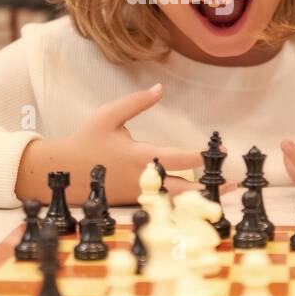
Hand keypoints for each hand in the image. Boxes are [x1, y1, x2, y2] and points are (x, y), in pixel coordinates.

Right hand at [16, 83, 207, 204]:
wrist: (60, 171)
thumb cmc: (86, 140)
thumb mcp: (109, 115)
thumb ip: (136, 103)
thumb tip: (160, 88)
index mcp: (141, 157)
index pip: (180, 158)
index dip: (204, 156)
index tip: (222, 151)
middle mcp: (143, 180)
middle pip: (185, 189)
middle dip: (211, 187)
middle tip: (234, 184)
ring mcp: (139, 196)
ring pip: (175, 203)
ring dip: (199, 200)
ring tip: (223, 197)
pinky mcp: (133, 204)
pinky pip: (162, 207)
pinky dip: (181, 207)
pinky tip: (198, 205)